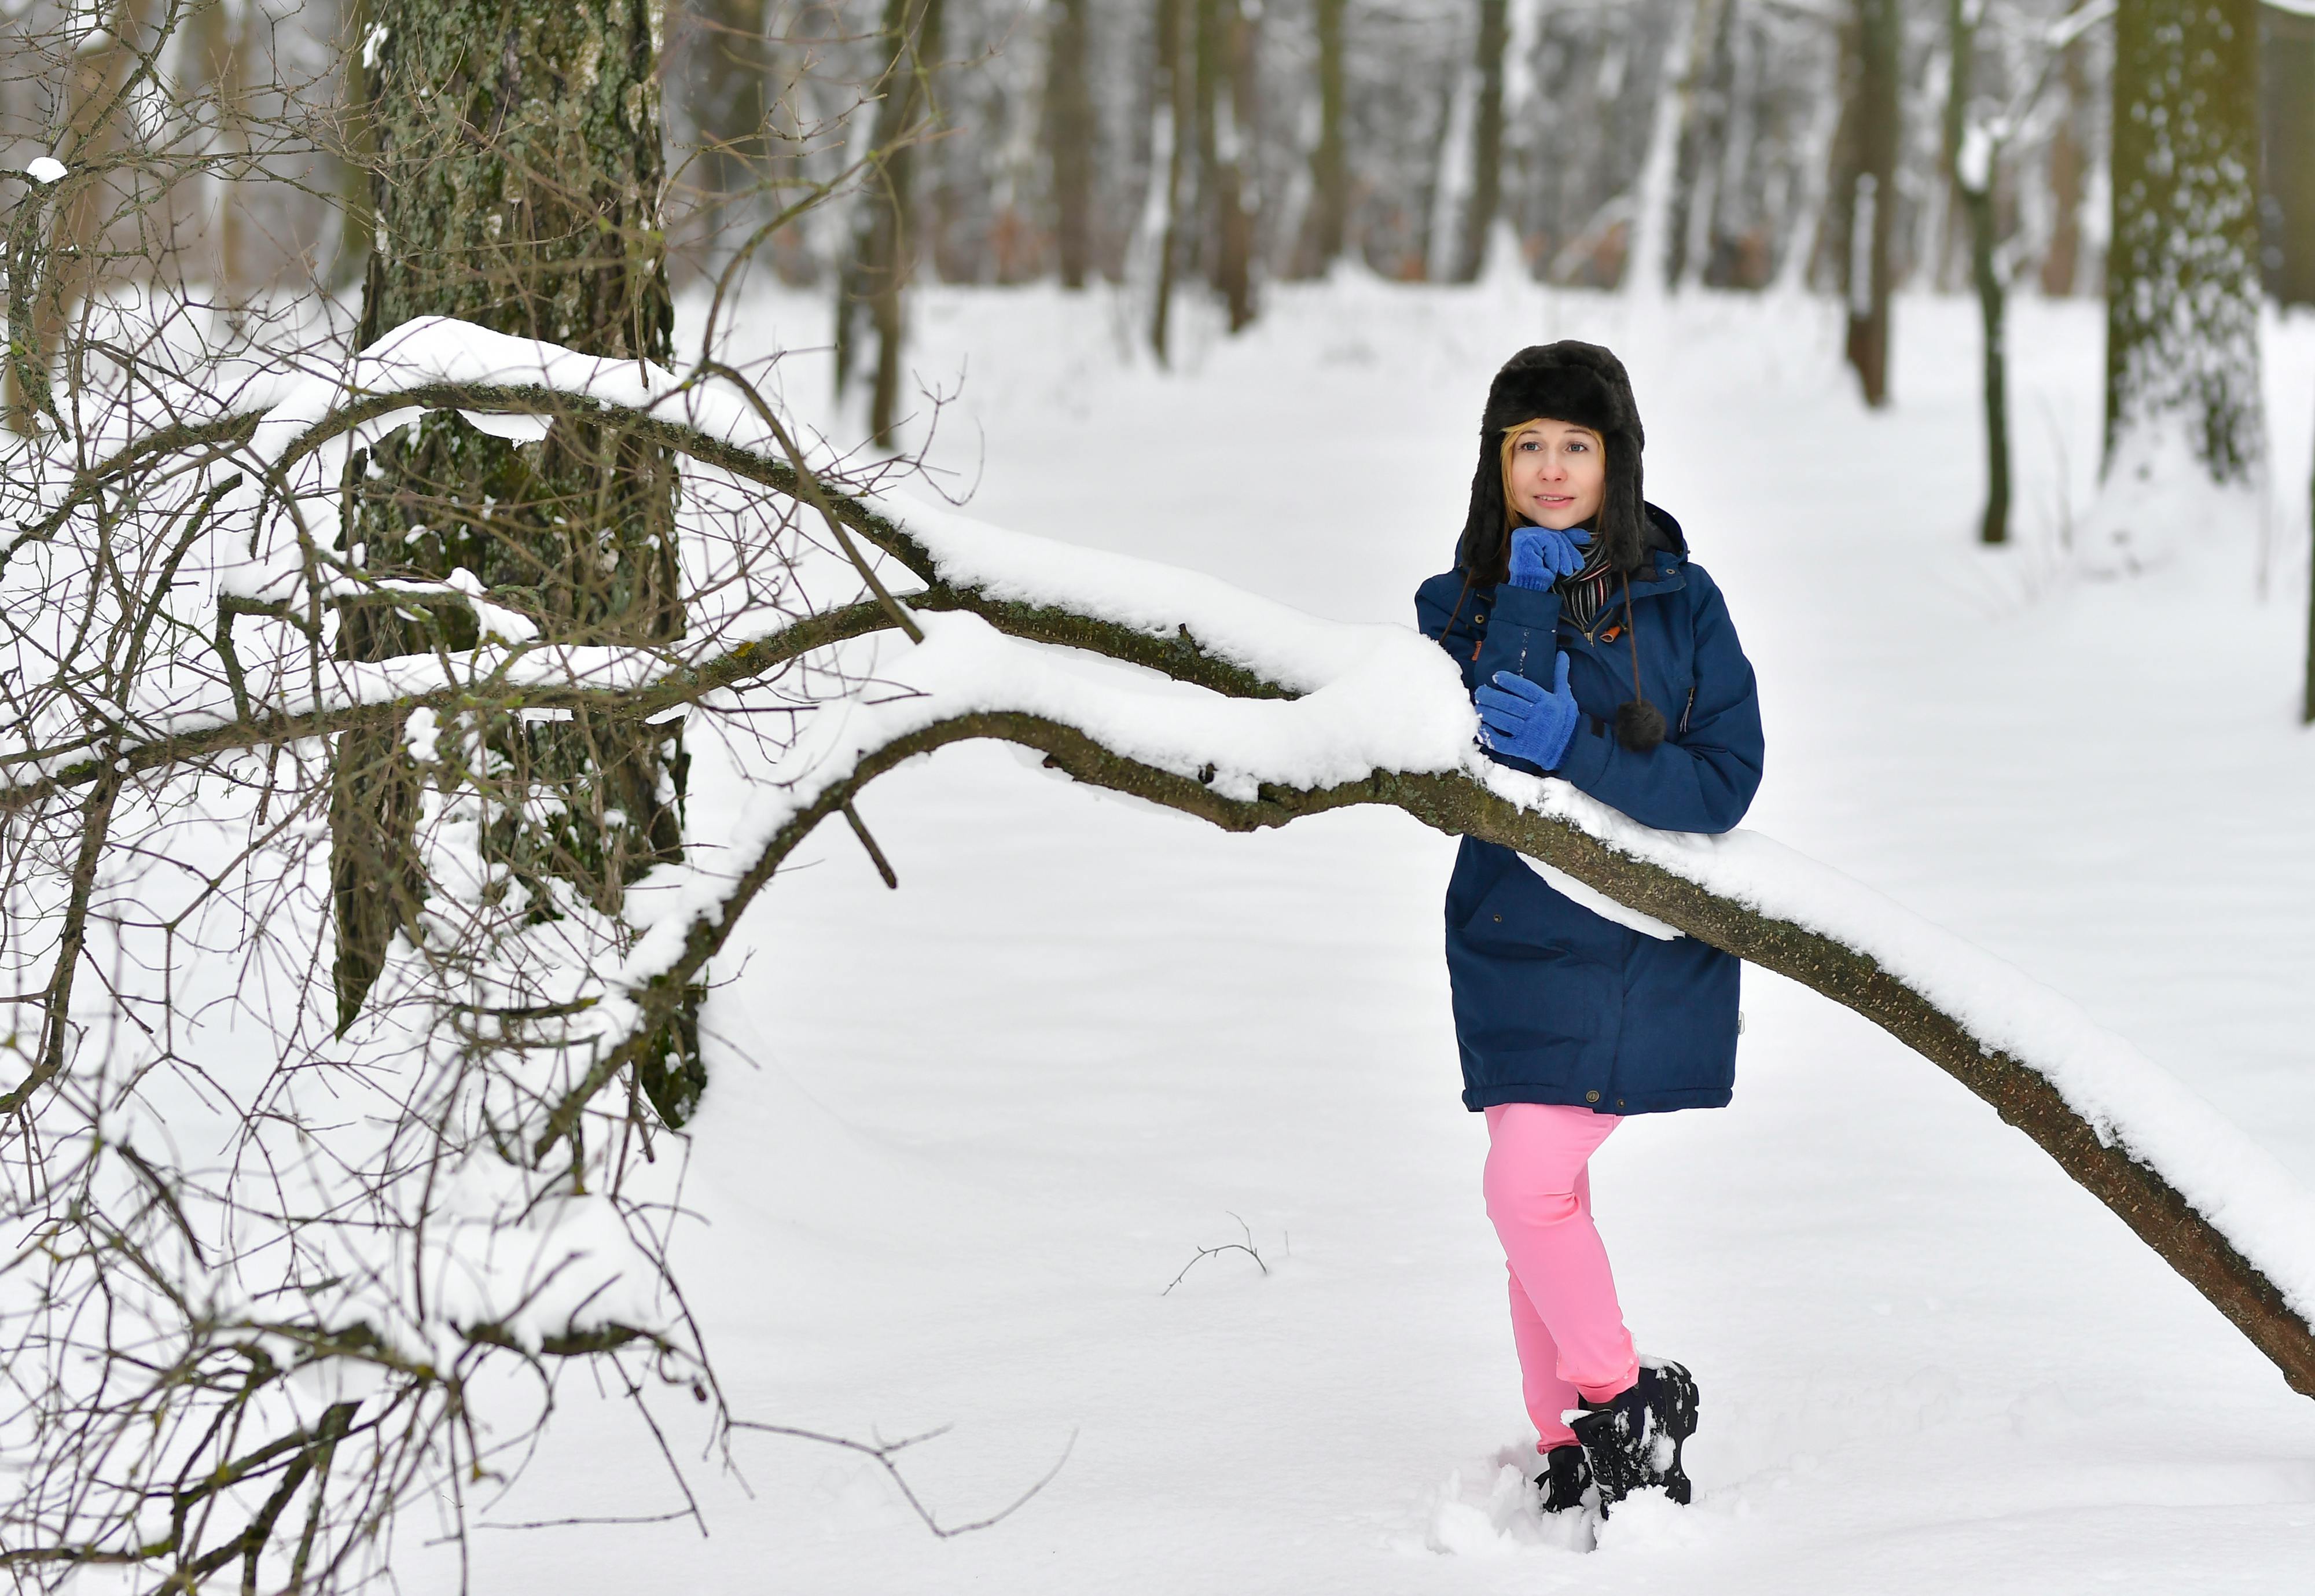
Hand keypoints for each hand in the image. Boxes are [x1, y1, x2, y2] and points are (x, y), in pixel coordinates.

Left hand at [1474, 656, 1579, 770]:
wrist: (1571, 749)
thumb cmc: (1565, 721)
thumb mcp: (1566, 697)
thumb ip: (1561, 675)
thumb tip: (1561, 653)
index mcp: (1547, 702)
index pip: (1526, 689)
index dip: (1510, 681)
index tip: (1496, 676)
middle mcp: (1537, 717)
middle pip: (1510, 704)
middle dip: (1492, 696)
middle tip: (1480, 691)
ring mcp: (1529, 734)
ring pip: (1504, 721)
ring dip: (1488, 713)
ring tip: (1478, 706)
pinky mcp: (1523, 748)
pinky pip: (1503, 742)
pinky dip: (1491, 736)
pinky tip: (1482, 728)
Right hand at [1507, 526, 1591, 589]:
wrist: (1527, 591)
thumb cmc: (1539, 579)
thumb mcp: (1556, 559)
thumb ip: (1566, 546)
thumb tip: (1586, 536)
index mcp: (1530, 535)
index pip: (1554, 532)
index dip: (1572, 536)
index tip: (1585, 539)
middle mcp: (1524, 533)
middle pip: (1555, 535)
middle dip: (1569, 551)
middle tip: (1578, 564)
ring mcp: (1523, 535)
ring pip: (1554, 538)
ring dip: (1562, 557)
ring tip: (1565, 570)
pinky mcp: (1524, 539)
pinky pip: (1548, 542)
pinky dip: (1553, 557)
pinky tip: (1552, 569)